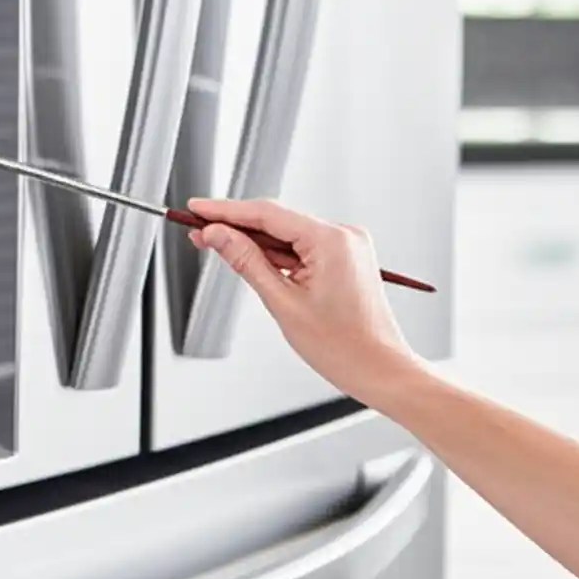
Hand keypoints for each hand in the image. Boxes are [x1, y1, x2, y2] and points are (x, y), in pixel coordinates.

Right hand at [186, 197, 422, 407]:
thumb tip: (217, 235)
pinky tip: (252, 260)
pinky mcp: (346, 257)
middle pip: (276, 220)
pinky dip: (277, 254)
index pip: (266, 213)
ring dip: (254, 242)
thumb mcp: (282, 302)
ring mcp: (347, 245)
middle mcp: (343, 234)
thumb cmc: (343, 346)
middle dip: (235, 226)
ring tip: (217, 246)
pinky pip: (303, 246)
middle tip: (198, 231)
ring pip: (288, 234)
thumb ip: (246, 261)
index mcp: (331, 240)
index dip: (225, 210)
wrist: (381, 369)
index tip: (196, 209)